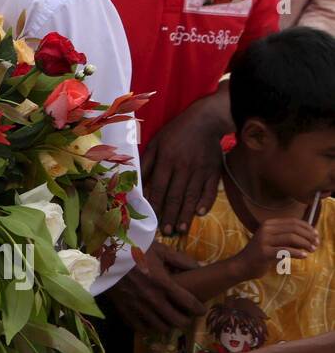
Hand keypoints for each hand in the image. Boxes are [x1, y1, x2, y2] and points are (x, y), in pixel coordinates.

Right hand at [107, 241, 205, 333]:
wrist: (105, 251)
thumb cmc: (135, 248)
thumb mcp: (160, 250)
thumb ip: (181, 260)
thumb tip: (200, 268)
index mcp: (163, 283)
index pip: (189, 304)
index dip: (199, 309)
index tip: (201, 309)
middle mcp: (152, 299)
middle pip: (177, 320)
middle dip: (185, 320)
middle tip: (186, 316)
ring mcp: (137, 306)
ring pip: (160, 327)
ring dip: (168, 325)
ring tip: (169, 319)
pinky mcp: (123, 309)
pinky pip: (140, 327)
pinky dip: (148, 327)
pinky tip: (150, 322)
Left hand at [142, 95, 226, 234]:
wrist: (205, 121)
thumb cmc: (175, 132)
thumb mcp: (156, 142)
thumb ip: (147, 162)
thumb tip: (138, 181)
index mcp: (166, 160)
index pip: (158, 187)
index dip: (155, 204)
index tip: (152, 218)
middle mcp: (183, 167)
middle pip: (175, 195)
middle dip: (170, 214)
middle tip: (166, 231)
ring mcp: (200, 170)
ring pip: (192, 196)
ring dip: (186, 214)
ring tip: (180, 229)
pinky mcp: (214, 171)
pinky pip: (210, 190)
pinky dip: (206, 202)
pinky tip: (200, 213)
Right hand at [236, 216, 318, 279]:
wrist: (243, 265)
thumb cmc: (261, 253)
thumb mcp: (274, 241)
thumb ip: (287, 237)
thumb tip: (309, 236)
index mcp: (268, 224)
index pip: (293, 221)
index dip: (307, 227)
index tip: (316, 235)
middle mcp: (265, 229)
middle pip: (293, 228)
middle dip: (308, 236)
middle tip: (316, 244)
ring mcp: (263, 240)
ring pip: (291, 238)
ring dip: (305, 244)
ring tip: (312, 250)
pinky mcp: (264, 252)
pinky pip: (285, 251)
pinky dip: (297, 253)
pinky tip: (304, 256)